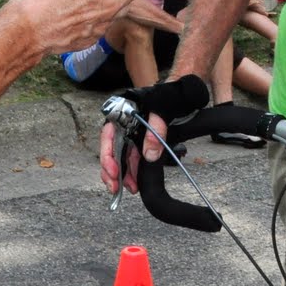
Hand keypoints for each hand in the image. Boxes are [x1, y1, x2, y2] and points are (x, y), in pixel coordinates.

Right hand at [98, 74, 208, 193]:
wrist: (178, 96)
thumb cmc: (165, 97)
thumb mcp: (161, 109)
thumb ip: (155, 130)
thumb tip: (150, 155)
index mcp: (121, 116)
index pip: (107, 137)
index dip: (107, 156)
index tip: (113, 171)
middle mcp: (123, 128)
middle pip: (111, 152)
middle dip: (112, 172)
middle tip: (115, 187)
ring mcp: (130, 138)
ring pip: (120, 159)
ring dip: (122, 176)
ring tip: (130, 188)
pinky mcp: (139, 146)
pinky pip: (131, 161)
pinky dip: (131, 173)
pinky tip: (134, 184)